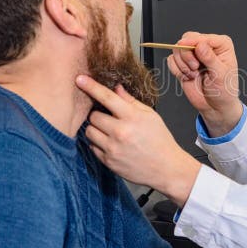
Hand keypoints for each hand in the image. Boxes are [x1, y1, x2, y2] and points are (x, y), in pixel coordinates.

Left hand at [74, 75, 200, 205]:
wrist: (166, 168)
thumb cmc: (160, 140)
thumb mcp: (151, 116)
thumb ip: (131, 101)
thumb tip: (116, 88)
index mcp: (133, 118)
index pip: (107, 97)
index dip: (92, 86)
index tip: (80, 79)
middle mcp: (121, 132)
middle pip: (93, 116)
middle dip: (98, 115)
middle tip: (109, 118)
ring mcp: (113, 148)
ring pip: (90, 132)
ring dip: (96, 129)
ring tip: (110, 132)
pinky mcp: (108, 162)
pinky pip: (92, 147)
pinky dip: (99, 143)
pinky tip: (112, 144)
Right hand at [167, 32, 243, 135]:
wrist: (215, 106)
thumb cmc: (224, 90)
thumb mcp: (220, 74)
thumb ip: (210, 58)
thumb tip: (200, 45)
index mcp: (221, 44)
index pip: (203, 37)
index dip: (193, 42)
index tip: (185, 46)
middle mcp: (207, 46)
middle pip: (187, 39)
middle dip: (187, 54)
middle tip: (195, 68)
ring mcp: (194, 54)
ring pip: (177, 49)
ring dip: (182, 64)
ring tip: (194, 74)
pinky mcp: (183, 63)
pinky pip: (171, 60)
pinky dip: (176, 70)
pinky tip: (187, 77)